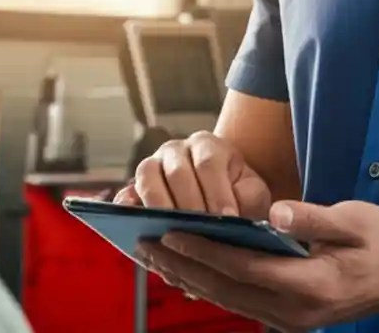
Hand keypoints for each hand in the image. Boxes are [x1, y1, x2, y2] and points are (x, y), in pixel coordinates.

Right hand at [112, 132, 271, 219]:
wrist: (217, 194)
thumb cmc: (238, 194)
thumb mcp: (252, 193)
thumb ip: (249, 198)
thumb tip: (230, 214)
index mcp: (207, 145)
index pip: (209, 163)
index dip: (217, 191)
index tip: (226, 218)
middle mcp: (176, 150)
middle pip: (177, 172)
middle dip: (189, 205)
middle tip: (201, 231)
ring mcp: (151, 166)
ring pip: (147, 177)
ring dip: (160, 207)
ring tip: (174, 233)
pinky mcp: (133, 188)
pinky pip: (125, 196)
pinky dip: (129, 211)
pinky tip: (140, 231)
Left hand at [139, 200, 378, 331]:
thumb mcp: (355, 221)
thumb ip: (314, 217)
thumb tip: (277, 212)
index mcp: (310, 284)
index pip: (245, 267)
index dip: (206, 251)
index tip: (172, 232)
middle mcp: (294, 310)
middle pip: (226, 289)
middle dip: (183, 266)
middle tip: (145, 242)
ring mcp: (289, 320)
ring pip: (227, 299)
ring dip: (189, 278)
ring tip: (155, 255)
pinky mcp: (286, 319)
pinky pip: (239, 302)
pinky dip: (210, 285)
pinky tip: (189, 269)